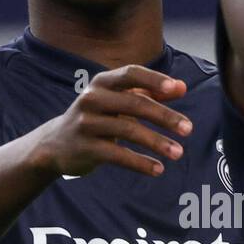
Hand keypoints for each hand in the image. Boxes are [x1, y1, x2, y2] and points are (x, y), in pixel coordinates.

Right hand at [36, 64, 191, 178]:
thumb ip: (148, 92)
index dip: (154, 80)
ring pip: (128, 130)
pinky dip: (140, 162)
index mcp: (102, 82)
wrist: (55, 144)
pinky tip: (158, 169)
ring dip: (157, 142)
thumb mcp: (117, 100)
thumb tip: (182, 87)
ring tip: (178, 153)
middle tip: (188, 128)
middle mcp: (92, 98)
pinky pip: (117, 155)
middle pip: (134, 104)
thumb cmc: (95, 117)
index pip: (131, 74)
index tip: (176, 90)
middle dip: (164, 117)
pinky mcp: (85, 148)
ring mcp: (86, 123)